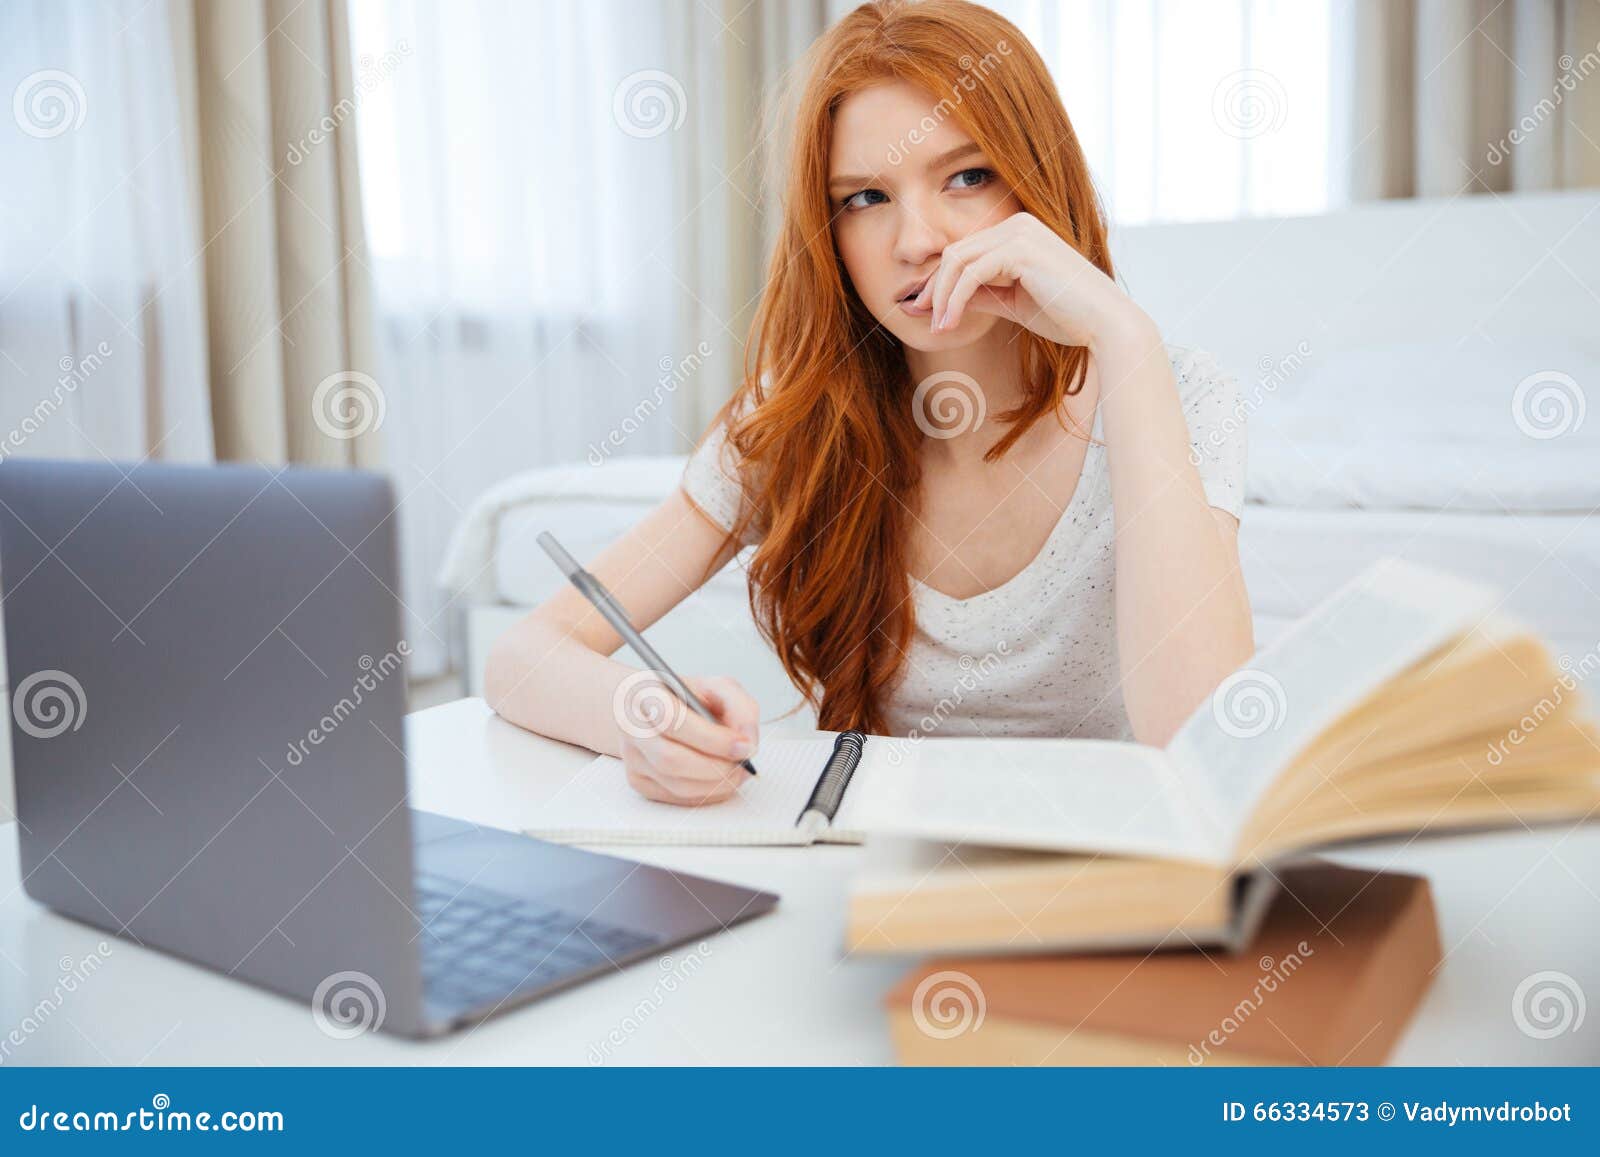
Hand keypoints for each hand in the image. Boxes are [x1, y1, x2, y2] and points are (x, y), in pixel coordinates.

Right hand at [618, 674, 759, 805]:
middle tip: (744, 765)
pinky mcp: (638, 781)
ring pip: (676, 785)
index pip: (674, 722)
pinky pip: (676, 798)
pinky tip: (719, 780)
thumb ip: (739, 708)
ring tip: (736, 772)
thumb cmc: (687, 697)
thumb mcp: (717, 687)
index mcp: (645, 694)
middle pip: (672, 760)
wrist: (653, 708)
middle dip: (717, 768)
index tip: (744, 746)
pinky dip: (706, 793)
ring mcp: (632, 758)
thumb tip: (748, 742)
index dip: (712, 739)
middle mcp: (631, 727)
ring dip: (715, 784)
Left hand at [913, 211, 1134, 346]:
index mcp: (1019, 232)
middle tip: (921, 317)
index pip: (966, 251)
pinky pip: (971, 274)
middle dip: (935, 287)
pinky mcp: (1021, 250)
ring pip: (958, 260)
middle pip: (956, 252)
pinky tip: (949, 323)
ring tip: (937, 327)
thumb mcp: (1013, 304)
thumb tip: (944, 300)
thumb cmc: (1067, 316)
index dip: (940, 281)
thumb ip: (981, 295)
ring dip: (942, 297)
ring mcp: (1020, 233)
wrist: (1106, 324)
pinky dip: (954, 300)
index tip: (924, 309)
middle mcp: (1018, 224)